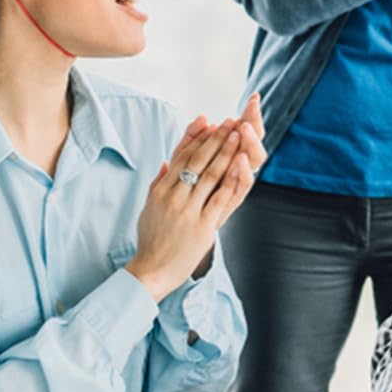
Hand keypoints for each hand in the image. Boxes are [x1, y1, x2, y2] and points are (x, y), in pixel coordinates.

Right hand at [128, 123, 251, 299]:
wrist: (151, 270)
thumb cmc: (151, 241)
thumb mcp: (149, 208)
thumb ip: (158, 183)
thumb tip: (167, 163)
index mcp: (161, 190)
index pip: (181, 157)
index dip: (197, 137)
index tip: (209, 122)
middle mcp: (173, 196)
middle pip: (198, 160)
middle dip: (216, 138)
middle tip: (230, 121)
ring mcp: (188, 210)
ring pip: (210, 174)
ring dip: (226, 151)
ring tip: (238, 133)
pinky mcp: (202, 225)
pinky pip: (220, 197)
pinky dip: (232, 178)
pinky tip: (241, 163)